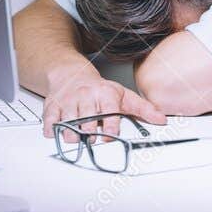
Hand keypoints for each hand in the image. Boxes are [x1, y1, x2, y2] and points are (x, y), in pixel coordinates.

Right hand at [41, 70, 166, 140]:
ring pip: (67, 125)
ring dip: (72, 136)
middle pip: (87, 122)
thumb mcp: (123, 95)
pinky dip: (53, 132)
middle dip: (89, 134)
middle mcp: (86, 97)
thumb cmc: (99, 89)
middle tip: (92, 137)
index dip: (110, 128)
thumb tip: (162, 119)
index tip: (109, 136)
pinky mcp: (52, 107)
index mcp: (105, 95)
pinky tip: (59, 131)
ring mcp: (68, 102)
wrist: (72, 74)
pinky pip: (50, 123)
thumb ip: (143, 109)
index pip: (109, 113)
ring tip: (77, 136)